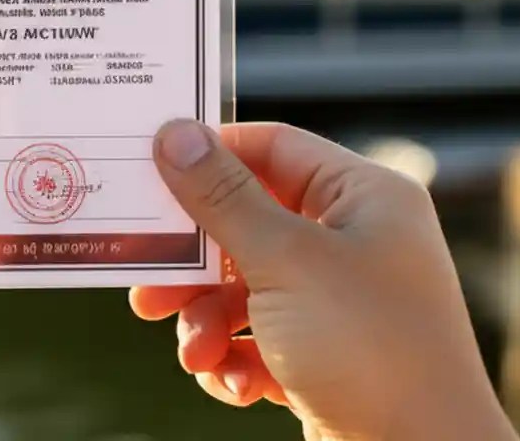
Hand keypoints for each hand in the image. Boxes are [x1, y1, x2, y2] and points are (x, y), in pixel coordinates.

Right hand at [130, 121, 517, 440]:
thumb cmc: (372, 351)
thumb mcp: (285, 263)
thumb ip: (222, 198)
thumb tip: (175, 132)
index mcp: (365, 198)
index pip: (273, 147)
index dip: (211, 156)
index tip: (151, 169)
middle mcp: (355, 242)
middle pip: (246, 223)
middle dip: (195, 264)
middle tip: (147, 281)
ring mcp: (339, 301)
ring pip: (242, 289)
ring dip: (207, 323)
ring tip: (197, 354)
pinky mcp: (323, 355)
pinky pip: (256, 339)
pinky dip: (235, 360)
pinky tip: (237, 386)